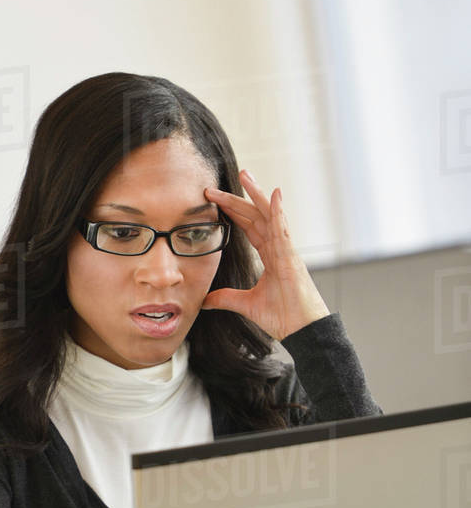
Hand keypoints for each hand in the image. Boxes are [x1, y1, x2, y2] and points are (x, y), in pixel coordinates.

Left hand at [201, 169, 329, 340]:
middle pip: (256, 217)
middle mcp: (279, 249)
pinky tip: (274, 194)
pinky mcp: (292, 258)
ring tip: (245, 176)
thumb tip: (205, 300)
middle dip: (237, 199)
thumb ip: (226, 298)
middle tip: (218, 186)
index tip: (214, 202)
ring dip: (257, 195)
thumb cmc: (283, 316)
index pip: (249, 227)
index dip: (233, 213)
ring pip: (270, 216)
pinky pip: (284, 230)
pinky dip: (279, 212)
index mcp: (270, 256)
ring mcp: (286, 251)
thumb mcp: (246, 305)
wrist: (302, 331)